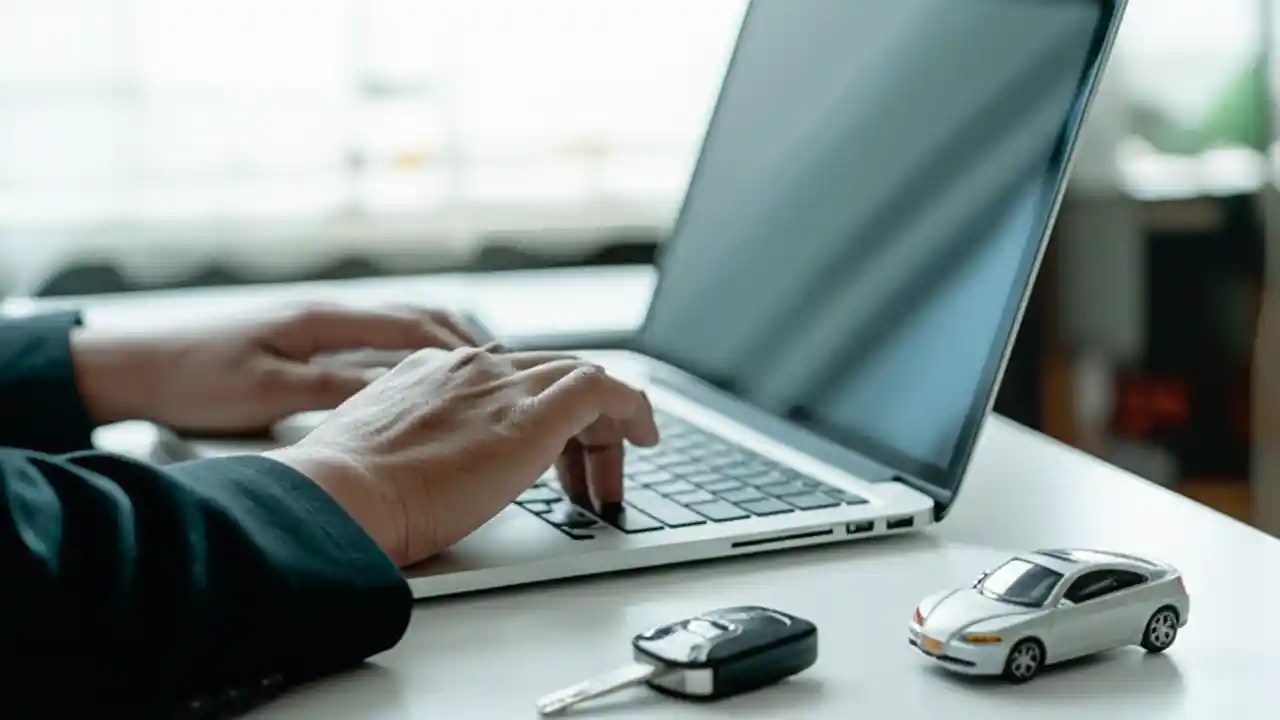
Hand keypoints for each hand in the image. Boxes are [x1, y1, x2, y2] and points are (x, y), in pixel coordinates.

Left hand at [71, 305, 478, 434]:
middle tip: (506, 365)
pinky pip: (373, 345)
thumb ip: (335, 387)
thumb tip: (401, 388)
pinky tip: (417, 379)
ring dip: (439, 345)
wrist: (134, 367)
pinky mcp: (303, 345)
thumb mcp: (269, 390)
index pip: (411, 327)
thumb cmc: (194, 377)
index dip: (459, 348)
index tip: (499, 369)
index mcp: (322, 319)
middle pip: (413, 318)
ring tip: (477, 370)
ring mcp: (315, 327)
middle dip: (462, 338)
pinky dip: (408, 356)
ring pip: (396, 330)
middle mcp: (325, 314)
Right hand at [265, 347, 659, 565]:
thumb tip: (424, 480)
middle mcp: (472, 366)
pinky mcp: (533, 415)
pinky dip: (632, 406)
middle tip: (586, 480)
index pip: (506, 375)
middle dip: (578, 426)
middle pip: (551, 373)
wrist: (339, 497)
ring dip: (605, 430)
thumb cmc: (346, 496)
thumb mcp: (380, 455)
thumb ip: (412, 448)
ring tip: (610, 481)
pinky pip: (604, 389)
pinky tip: (644, 436)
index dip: (537, 410)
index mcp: (431, 371)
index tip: (545, 453)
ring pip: (581, 379)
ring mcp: (503, 385)